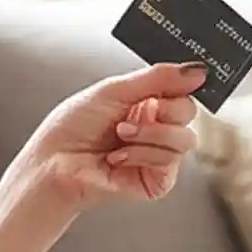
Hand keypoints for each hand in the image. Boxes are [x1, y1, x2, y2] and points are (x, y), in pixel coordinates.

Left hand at [12, 62, 206, 207]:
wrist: (53, 164)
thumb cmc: (72, 128)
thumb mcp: (115, 90)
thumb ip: (158, 78)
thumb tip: (197, 70)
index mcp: (148, 103)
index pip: (182, 89)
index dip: (179, 86)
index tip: (162, 88)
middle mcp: (157, 129)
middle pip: (189, 112)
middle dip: (163, 111)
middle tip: (136, 113)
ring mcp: (159, 156)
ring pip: (186, 139)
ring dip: (150, 134)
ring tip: (121, 136)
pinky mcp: (158, 182)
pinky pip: (170, 162)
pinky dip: (142, 155)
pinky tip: (118, 158)